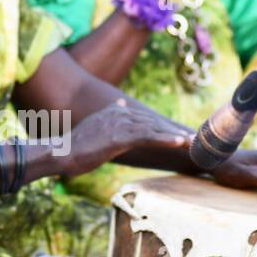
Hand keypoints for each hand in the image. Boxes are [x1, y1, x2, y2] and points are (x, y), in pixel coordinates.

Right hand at [59, 98, 188, 178]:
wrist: (59, 153)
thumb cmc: (74, 146)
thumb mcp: (95, 127)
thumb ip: (111, 118)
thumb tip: (122, 104)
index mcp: (114, 111)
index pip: (146, 118)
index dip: (165, 127)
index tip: (181, 133)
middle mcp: (119, 113)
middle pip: (154, 121)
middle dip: (175, 130)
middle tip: (196, 138)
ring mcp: (119, 123)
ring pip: (155, 128)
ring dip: (176, 135)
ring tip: (194, 141)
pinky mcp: (119, 136)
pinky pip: (148, 136)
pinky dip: (166, 138)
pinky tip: (181, 142)